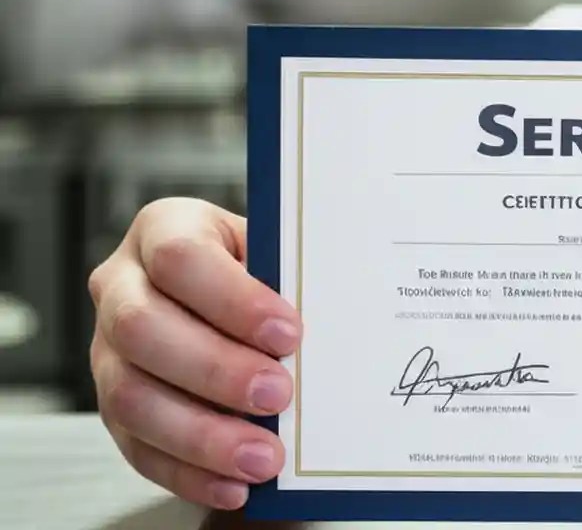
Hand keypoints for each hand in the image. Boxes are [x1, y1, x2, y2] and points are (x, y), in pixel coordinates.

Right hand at [88, 198, 301, 509]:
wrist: (235, 301)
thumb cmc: (261, 273)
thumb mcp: (278, 258)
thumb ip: (293, 282)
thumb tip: (339, 322)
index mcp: (164, 230)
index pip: (181, 257)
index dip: (232, 299)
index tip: (288, 333)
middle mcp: (122, 287)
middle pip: (144, 328)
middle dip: (216, 369)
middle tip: (279, 395)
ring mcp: (108, 350)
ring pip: (131, 396)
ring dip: (202, 434)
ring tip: (263, 456)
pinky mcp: (113, 407)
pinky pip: (137, 448)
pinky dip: (189, 471)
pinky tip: (234, 484)